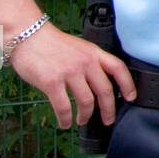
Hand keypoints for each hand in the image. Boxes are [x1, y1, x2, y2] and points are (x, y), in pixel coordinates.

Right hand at [6, 23, 137, 128]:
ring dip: (86, 115)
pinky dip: (66, 119)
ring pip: (86, 101)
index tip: (131, 97)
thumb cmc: (51, 43)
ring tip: (82, 120)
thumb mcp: (79, 47)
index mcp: (93, 53)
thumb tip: (98, 84)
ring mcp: (69, 72)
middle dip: (109, 109)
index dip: (128, 84)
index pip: (118, 68)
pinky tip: (65, 122)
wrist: (27, 35)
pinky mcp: (52, 82)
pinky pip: (64, 107)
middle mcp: (85, 62)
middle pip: (105, 90)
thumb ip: (90, 62)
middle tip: (108, 120)